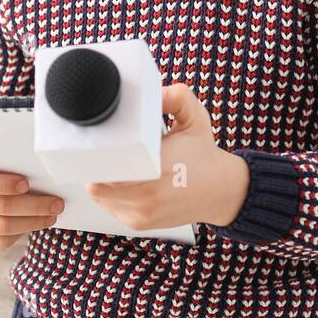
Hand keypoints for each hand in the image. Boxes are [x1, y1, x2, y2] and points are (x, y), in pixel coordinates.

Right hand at [0, 147, 65, 250]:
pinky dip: (19, 234)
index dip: (3, 184)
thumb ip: (11, 159)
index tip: (27, 184)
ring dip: (32, 222)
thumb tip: (46, 170)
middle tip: (57, 204)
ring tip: (51, 216)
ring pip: (1, 226)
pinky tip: (33, 224)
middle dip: (33, 206)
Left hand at [84, 83, 249, 230]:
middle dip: (96, 166)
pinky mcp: (139, 224)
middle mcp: (149, 197)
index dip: (97, 155)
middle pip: (96, 184)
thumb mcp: (195, 117)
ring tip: (114, 164)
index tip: (99, 143)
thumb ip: (176, 97)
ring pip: (100, 198)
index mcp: (158, 169)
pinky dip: (110, 194)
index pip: (107, 169)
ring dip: (101, 181)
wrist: (222, 191)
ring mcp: (142, 214)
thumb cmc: (204, 154)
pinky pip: (110, 208)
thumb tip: (153, 93)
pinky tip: (122, 180)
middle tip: (102, 151)